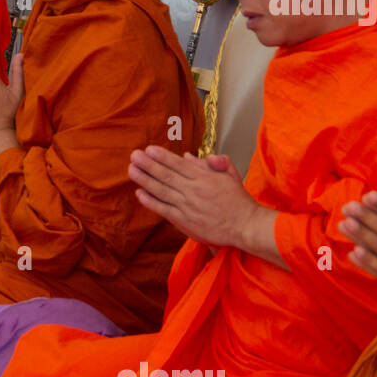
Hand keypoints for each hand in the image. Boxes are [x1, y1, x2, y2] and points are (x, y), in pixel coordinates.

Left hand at [129, 146, 270, 252]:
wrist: (245, 226)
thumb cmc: (238, 201)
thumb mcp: (230, 175)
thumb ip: (213, 162)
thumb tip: (189, 156)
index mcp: (204, 177)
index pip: (178, 164)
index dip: (162, 156)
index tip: (148, 149)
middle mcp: (193, 190)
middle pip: (166, 175)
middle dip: (148, 164)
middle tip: (134, 155)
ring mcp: (187, 206)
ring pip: (162, 190)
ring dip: (145, 179)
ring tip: (131, 170)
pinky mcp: (185, 221)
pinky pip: (164, 209)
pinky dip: (151, 201)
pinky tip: (139, 193)